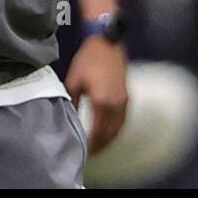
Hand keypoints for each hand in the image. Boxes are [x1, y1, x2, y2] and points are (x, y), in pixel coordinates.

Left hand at [64, 35, 128, 153]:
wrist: (106, 43)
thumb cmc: (87, 60)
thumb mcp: (74, 81)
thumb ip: (72, 103)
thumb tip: (70, 119)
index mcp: (101, 102)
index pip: (98, 132)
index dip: (91, 145)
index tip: (83, 151)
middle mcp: (115, 105)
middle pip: (109, 134)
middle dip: (100, 146)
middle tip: (89, 153)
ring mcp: (123, 101)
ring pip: (118, 129)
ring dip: (108, 139)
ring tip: (97, 145)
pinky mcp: (126, 97)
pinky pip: (123, 120)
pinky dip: (115, 130)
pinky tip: (108, 131)